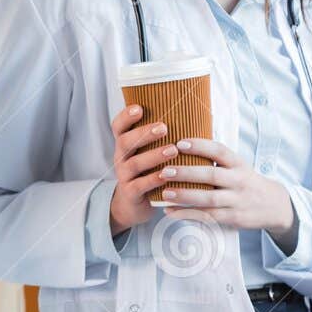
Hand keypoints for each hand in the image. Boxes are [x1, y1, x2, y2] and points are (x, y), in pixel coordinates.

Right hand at [108, 104, 181, 234]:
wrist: (134, 203)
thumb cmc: (148, 170)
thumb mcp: (147, 152)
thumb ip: (160, 137)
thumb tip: (193, 114)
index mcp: (125, 144)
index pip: (118, 126)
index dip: (126, 117)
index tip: (139, 108)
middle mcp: (121, 157)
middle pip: (125, 142)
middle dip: (143, 134)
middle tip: (163, 127)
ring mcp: (124, 175)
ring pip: (134, 163)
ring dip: (153, 155)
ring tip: (172, 150)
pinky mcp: (130, 192)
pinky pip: (139, 185)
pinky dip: (152, 179)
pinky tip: (166, 175)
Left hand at [154, 136, 296, 240]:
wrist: (274, 206)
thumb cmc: (246, 181)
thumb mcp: (238, 166)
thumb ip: (217, 159)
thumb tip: (182, 145)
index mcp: (239, 164)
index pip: (220, 151)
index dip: (200, 146)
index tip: (180, 143)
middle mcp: (239, 181)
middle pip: (212, 176)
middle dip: (187, 173)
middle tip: (165, 171)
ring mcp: (237, 201)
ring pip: (209, 199)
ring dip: (185, 196)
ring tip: (165, 193)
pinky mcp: (233, 218)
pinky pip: (207, 216)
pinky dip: (187, 214)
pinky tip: (170, 211)